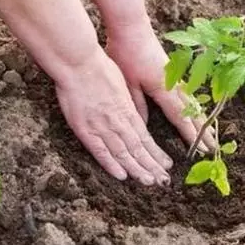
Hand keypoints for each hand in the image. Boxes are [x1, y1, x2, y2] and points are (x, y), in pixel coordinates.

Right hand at [55, 47, 172, 185]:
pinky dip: (111, 164)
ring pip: (123, 153)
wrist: (78, 62)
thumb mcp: (121, 83)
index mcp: (127, 109)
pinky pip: (100, 151)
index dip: (156, 152)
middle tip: (163, 180)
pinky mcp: (85, 129)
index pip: (145, 137)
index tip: (166, 164)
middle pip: (138, 148)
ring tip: (149, 181)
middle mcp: (118, 121)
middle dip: (151, 165)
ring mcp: (102, 126)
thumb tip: (134, 114)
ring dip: (137, 169)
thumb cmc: (98, 67)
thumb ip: (127, 102)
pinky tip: (122, 176)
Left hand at [106, 24, 216, 151]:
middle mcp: (173, 84)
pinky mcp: (172, 70)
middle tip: (213, 149)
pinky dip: (195, 106)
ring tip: (211, 134)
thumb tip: (144, 127)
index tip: (201, 150)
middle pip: (192, 111)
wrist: (131, 25)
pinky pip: (188, 93)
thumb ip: (137, 105)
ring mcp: (175, 76)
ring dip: (201, 119)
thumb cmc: (125, 52)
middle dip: (203, 131)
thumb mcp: (127, 82)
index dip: (191, 134)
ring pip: (192, 103)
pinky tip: (197, 111)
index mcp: (162, 88)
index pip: (180, 117)